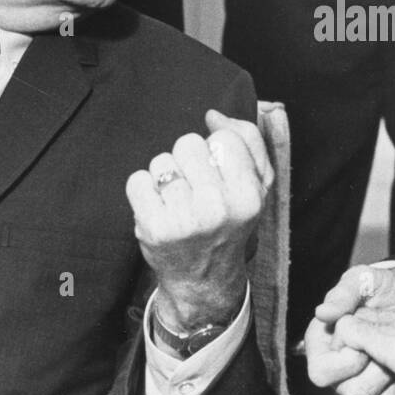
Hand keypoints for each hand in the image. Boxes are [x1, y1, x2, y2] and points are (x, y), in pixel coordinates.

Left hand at [126, 109, 273, 329]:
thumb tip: (213, 115)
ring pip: (161, 161)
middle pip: (188, 143)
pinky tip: (158, 208)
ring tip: (176, 201)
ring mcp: (184, 220)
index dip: (216, 150)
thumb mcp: (257, 185)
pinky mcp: (154, 228)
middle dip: (187, 160)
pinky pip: (137, 180)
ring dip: (164, 176)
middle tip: (194, 187)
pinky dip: (143, 191)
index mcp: (249, 195)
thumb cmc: (230, 223)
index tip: (217, 173)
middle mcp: (219, 208)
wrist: (204, 279)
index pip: (224, 138)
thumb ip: (248, 141)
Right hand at [305, 266, 394, 394]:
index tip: (367, 344)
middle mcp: (338, 371)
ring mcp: (360, 385)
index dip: (347, 361)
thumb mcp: (364, 281)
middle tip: (391, 350)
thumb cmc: (384, 290)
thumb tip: (323, 312)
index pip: (321, 374)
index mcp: (324, 345)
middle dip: (378, 372)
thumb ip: (344, 294)